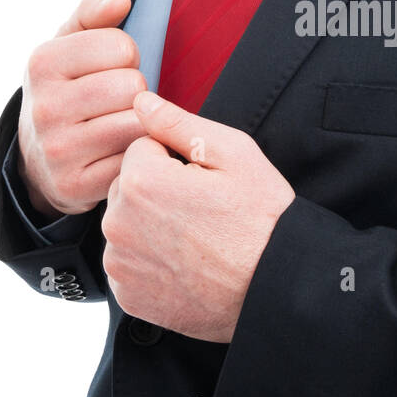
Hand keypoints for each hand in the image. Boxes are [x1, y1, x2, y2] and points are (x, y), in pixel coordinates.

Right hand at [18, 0, 146, 217]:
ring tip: (120, 124)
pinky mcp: (75, 186)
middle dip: (134, 91)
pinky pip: (133, 161)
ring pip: (136, 125)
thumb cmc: (66, 89)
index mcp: (42, 63)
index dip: (127, 57)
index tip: (110, 69)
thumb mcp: (68, 46)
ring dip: (139, 124)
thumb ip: (91, 14)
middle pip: (132, 87)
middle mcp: (44, 107)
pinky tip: (118, 152)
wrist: (39, 158)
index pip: (122, 46)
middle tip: (116, 101)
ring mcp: (58, 150)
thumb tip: (122, 2)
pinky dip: (135, 155)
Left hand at [102, 91, 295, 342]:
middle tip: (202, 211)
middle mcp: (119, 222)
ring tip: (195, 240)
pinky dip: (150, 262)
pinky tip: (184, 265)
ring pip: (126, 225)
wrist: (277, 286)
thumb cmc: (262, 219)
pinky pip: (128, 263)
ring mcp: (121, 263)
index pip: (141, 149)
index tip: (203, 182)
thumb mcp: (234, 154)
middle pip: (128, 187)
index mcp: (142, 180)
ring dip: (150, 226)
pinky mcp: (127, 295)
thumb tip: (142, 101)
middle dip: (157, 191)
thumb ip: (178, 123)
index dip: (175, 160)